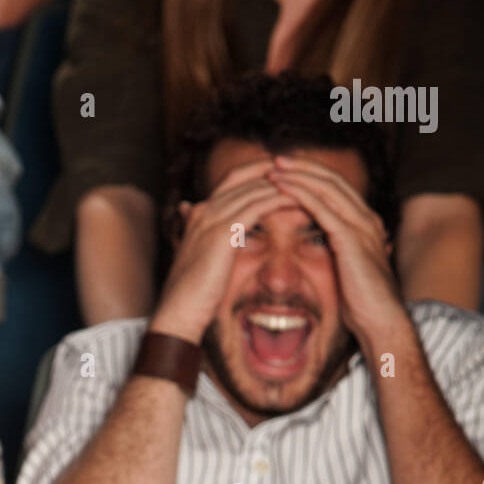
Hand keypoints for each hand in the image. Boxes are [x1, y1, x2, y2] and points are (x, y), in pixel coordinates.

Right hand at [152, 158, 297, 343]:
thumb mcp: (196, 255)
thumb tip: (190, 211)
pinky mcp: (223, 233)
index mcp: (198, 214)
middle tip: (300, 172)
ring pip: (253, 189)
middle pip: (243, 178)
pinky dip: (278, 200)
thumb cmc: (191, 293)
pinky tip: (296, 201)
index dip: (256, 171)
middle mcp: (204, 210)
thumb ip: (201, 232)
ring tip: (305, 185)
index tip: (280, 173)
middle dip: (273, 172)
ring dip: (281, 185)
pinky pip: (257, 206)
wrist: (179, 311)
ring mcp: (212, 219)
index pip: (231, 180)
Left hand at [265, 153, 403, 340]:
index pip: (336, 188)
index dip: (311, 176)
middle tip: (276, 159)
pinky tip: (281, 189)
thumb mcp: (348, 270)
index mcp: (364, 223)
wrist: (380, 320)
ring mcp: (360, 225)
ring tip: (274, 168)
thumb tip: (318, 249)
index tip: (286, 171)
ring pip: (326, 187)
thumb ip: (337, 252)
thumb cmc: (362, 303)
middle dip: (303, 167)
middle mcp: (365, 217)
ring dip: (298, 175)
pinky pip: (322, 208)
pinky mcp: (350, 238)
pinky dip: (300, 194)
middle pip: (332, 179)